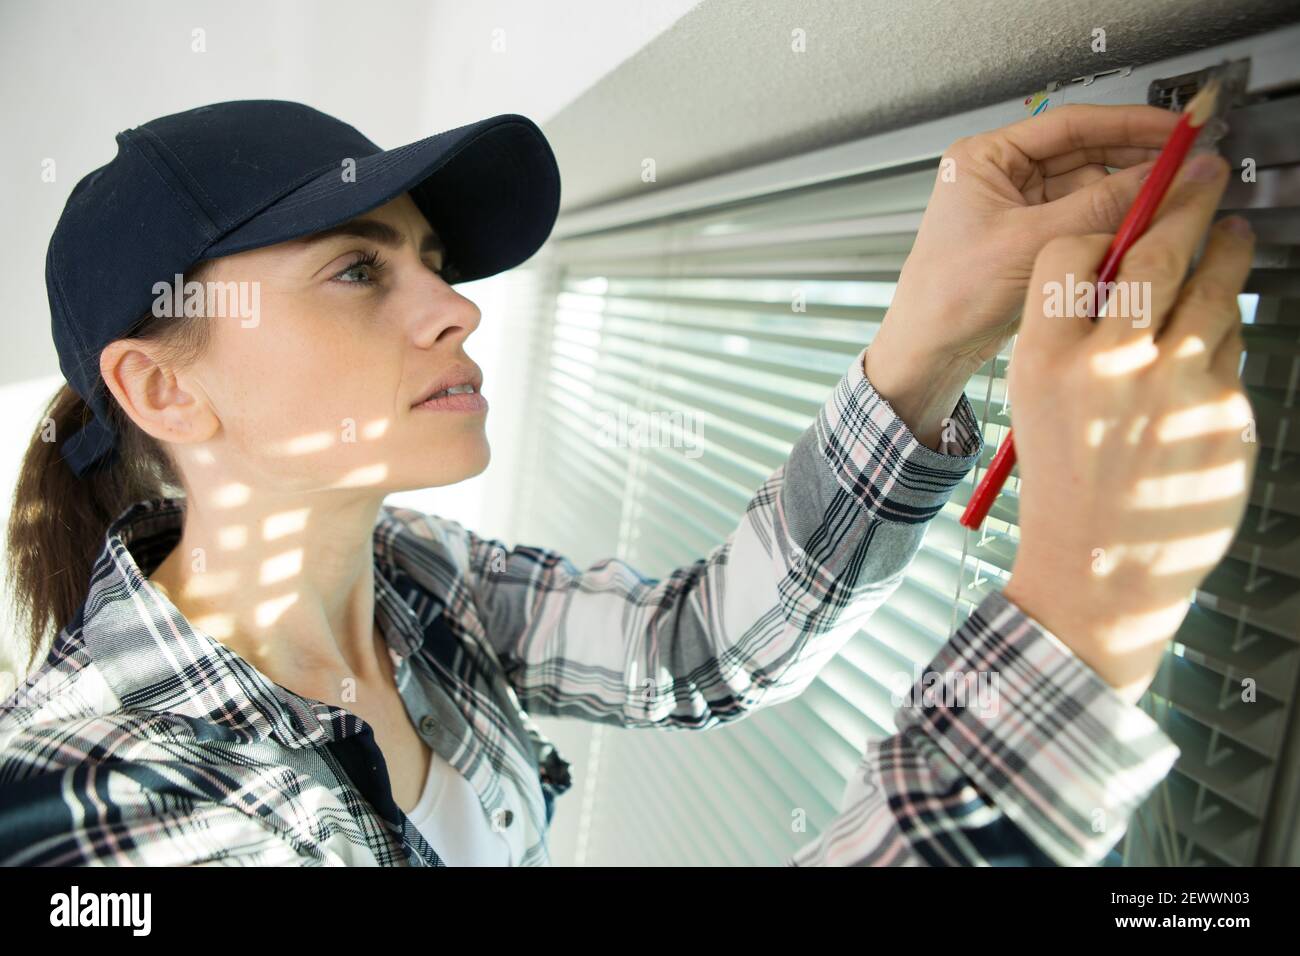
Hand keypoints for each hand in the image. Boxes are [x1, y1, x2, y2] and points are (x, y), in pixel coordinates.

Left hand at [865, 104, 1178, 446]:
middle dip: (1134, 162)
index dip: (1130, 123)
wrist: (930, 349)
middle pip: (1085, 153)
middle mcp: (1000, 176)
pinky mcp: (1030, 238)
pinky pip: (1083, 219)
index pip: (1070, 123)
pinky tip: (1138, 230)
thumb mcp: (1031, 243)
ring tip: (1164, 205)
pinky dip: (1111, 225)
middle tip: (1185, 168)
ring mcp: (1017, 207)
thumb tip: (1158, 176)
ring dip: (1126, 198)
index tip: (1177, 128)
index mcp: (984, 157)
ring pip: (1089, 189)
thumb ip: (1100, 205)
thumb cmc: (948, 296)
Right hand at [1001, 152, 1257, 705]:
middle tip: (1202, 172)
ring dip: (1226, 248)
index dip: (1100, 230)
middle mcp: (1110, 361)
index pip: (1072, 254)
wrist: (1101, 566)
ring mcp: (1174, 382)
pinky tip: (1220, 328)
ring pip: (1212, 286)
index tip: (1117, 222)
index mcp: (1046, 357)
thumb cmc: (1066, 485)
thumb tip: (1122, 270)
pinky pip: (1233, 345)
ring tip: (1233, 231)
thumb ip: (1070, 334)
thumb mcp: (1037, 402)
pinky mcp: (1223, 408)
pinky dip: (1228, 328)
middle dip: (1183, 199)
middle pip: (1155, 249)